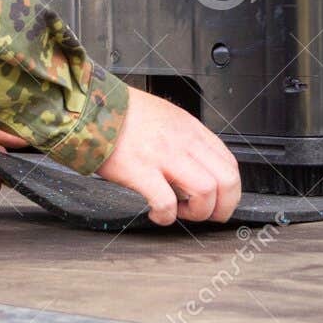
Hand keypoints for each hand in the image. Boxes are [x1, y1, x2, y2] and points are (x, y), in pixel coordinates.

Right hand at [98, 86, 241, 224]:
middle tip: (206, 215)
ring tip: (178, 212)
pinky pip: (166, 203)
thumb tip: (196, 166)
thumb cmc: (124, 113)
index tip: (216, 201)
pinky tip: (156, 214)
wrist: (92, 105)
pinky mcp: (140, 171)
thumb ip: (186, 139)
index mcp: (192, 129)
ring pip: (205, 192)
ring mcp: (163, 156)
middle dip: (222, 207)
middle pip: (227, 181)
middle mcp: (184, 142)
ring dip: (197, 212)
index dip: (228, 190)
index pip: (229, 164)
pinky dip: (166, 216)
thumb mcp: (167, 117)